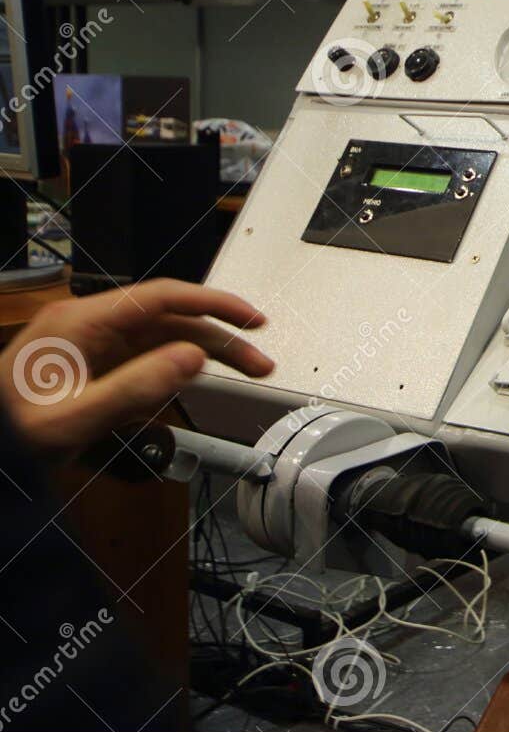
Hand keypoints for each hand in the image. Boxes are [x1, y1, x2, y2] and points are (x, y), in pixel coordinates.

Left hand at [0, 279, 274, 453]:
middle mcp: (90, 325)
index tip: (252, 319)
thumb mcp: (73, 419)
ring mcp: (94, 344)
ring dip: (207, 352)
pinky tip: (201, 378)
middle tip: (260, 362)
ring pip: (166, 337)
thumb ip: (134, 388)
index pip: (163, 297)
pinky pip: (148, 357)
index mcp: (81, 323)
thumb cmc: (11, 434)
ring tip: (247, 372)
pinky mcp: (97, 364)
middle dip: (221, 337)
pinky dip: (181, 366)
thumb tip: (192, 358)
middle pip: (172, 319)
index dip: (214, 304)